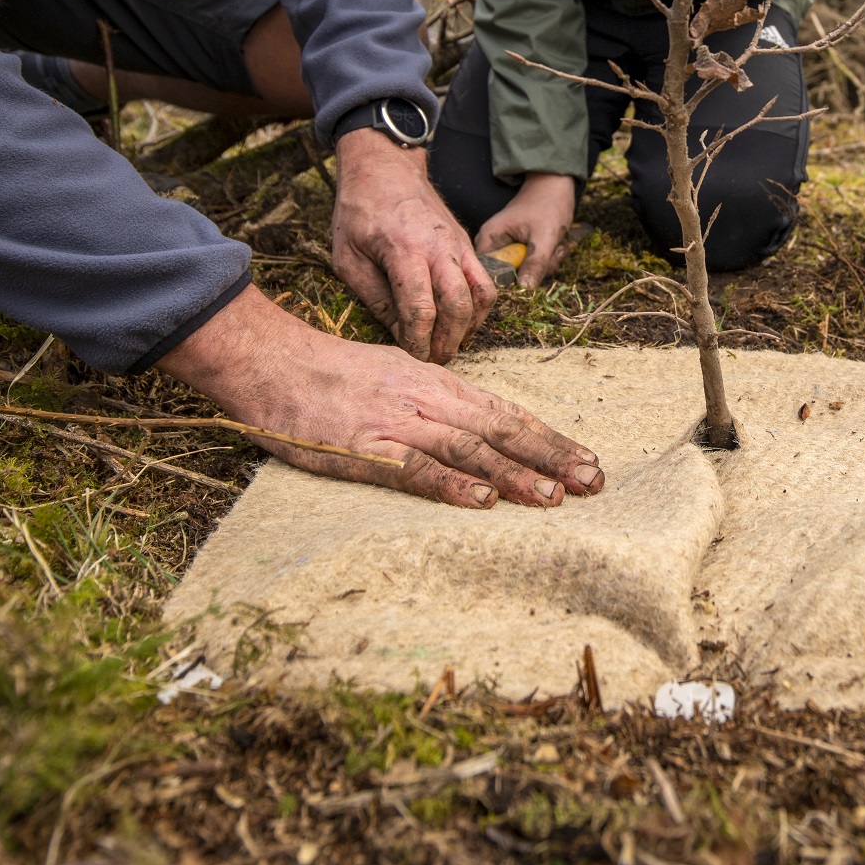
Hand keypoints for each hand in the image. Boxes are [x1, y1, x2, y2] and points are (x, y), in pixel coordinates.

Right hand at [158, 285, 603, 507]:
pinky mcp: (365, 449)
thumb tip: (471, 424)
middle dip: (551, 456)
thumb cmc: (329, 373)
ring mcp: (398, 424)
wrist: (270, 363)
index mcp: (437, 384)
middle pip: (500, 429)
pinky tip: (480, 501)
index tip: (586, 459)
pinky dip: (450, 484)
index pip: (506, 412)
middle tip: (595, 482)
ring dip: (513, 474)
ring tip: (553, 497)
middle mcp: (427, 400)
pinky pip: (414, 469)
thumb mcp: (394, 375)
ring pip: (468, 448)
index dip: (549, 437)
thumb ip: (433, 400)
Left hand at [331, 128, 495, 363]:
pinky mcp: (467, 245)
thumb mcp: (347, 257)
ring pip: (481, 295)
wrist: (385, 167)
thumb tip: (398, 332)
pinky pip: (485, 282)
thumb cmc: (359, 211)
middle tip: (434, 359)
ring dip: (470, 328)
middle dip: (447, 341)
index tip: (411, 357)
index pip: (420, 308)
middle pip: (458, 306)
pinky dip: (478, 309)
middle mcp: (438, 247)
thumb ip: (374, 297)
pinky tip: (460, 323)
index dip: (418, 341)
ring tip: (451, 345)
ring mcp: (458, 244)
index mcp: (403, 250)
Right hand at [475, 172, 577, 286]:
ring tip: (557, 245)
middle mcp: (493, 246)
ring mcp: (507, 249)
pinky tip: (556, 246)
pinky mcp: (520, 251)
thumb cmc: (548, 204)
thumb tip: (525, 289)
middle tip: (553, 251)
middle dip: (538, 268)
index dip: (511, 282)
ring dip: (547, 264)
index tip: (536, 271)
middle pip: (511, 278)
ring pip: (526, 274)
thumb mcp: (544, 236)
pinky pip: (533, 267)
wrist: (555, 185)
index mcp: (489, 239)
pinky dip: (548, 260)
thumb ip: (535, 263)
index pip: (489, 275)